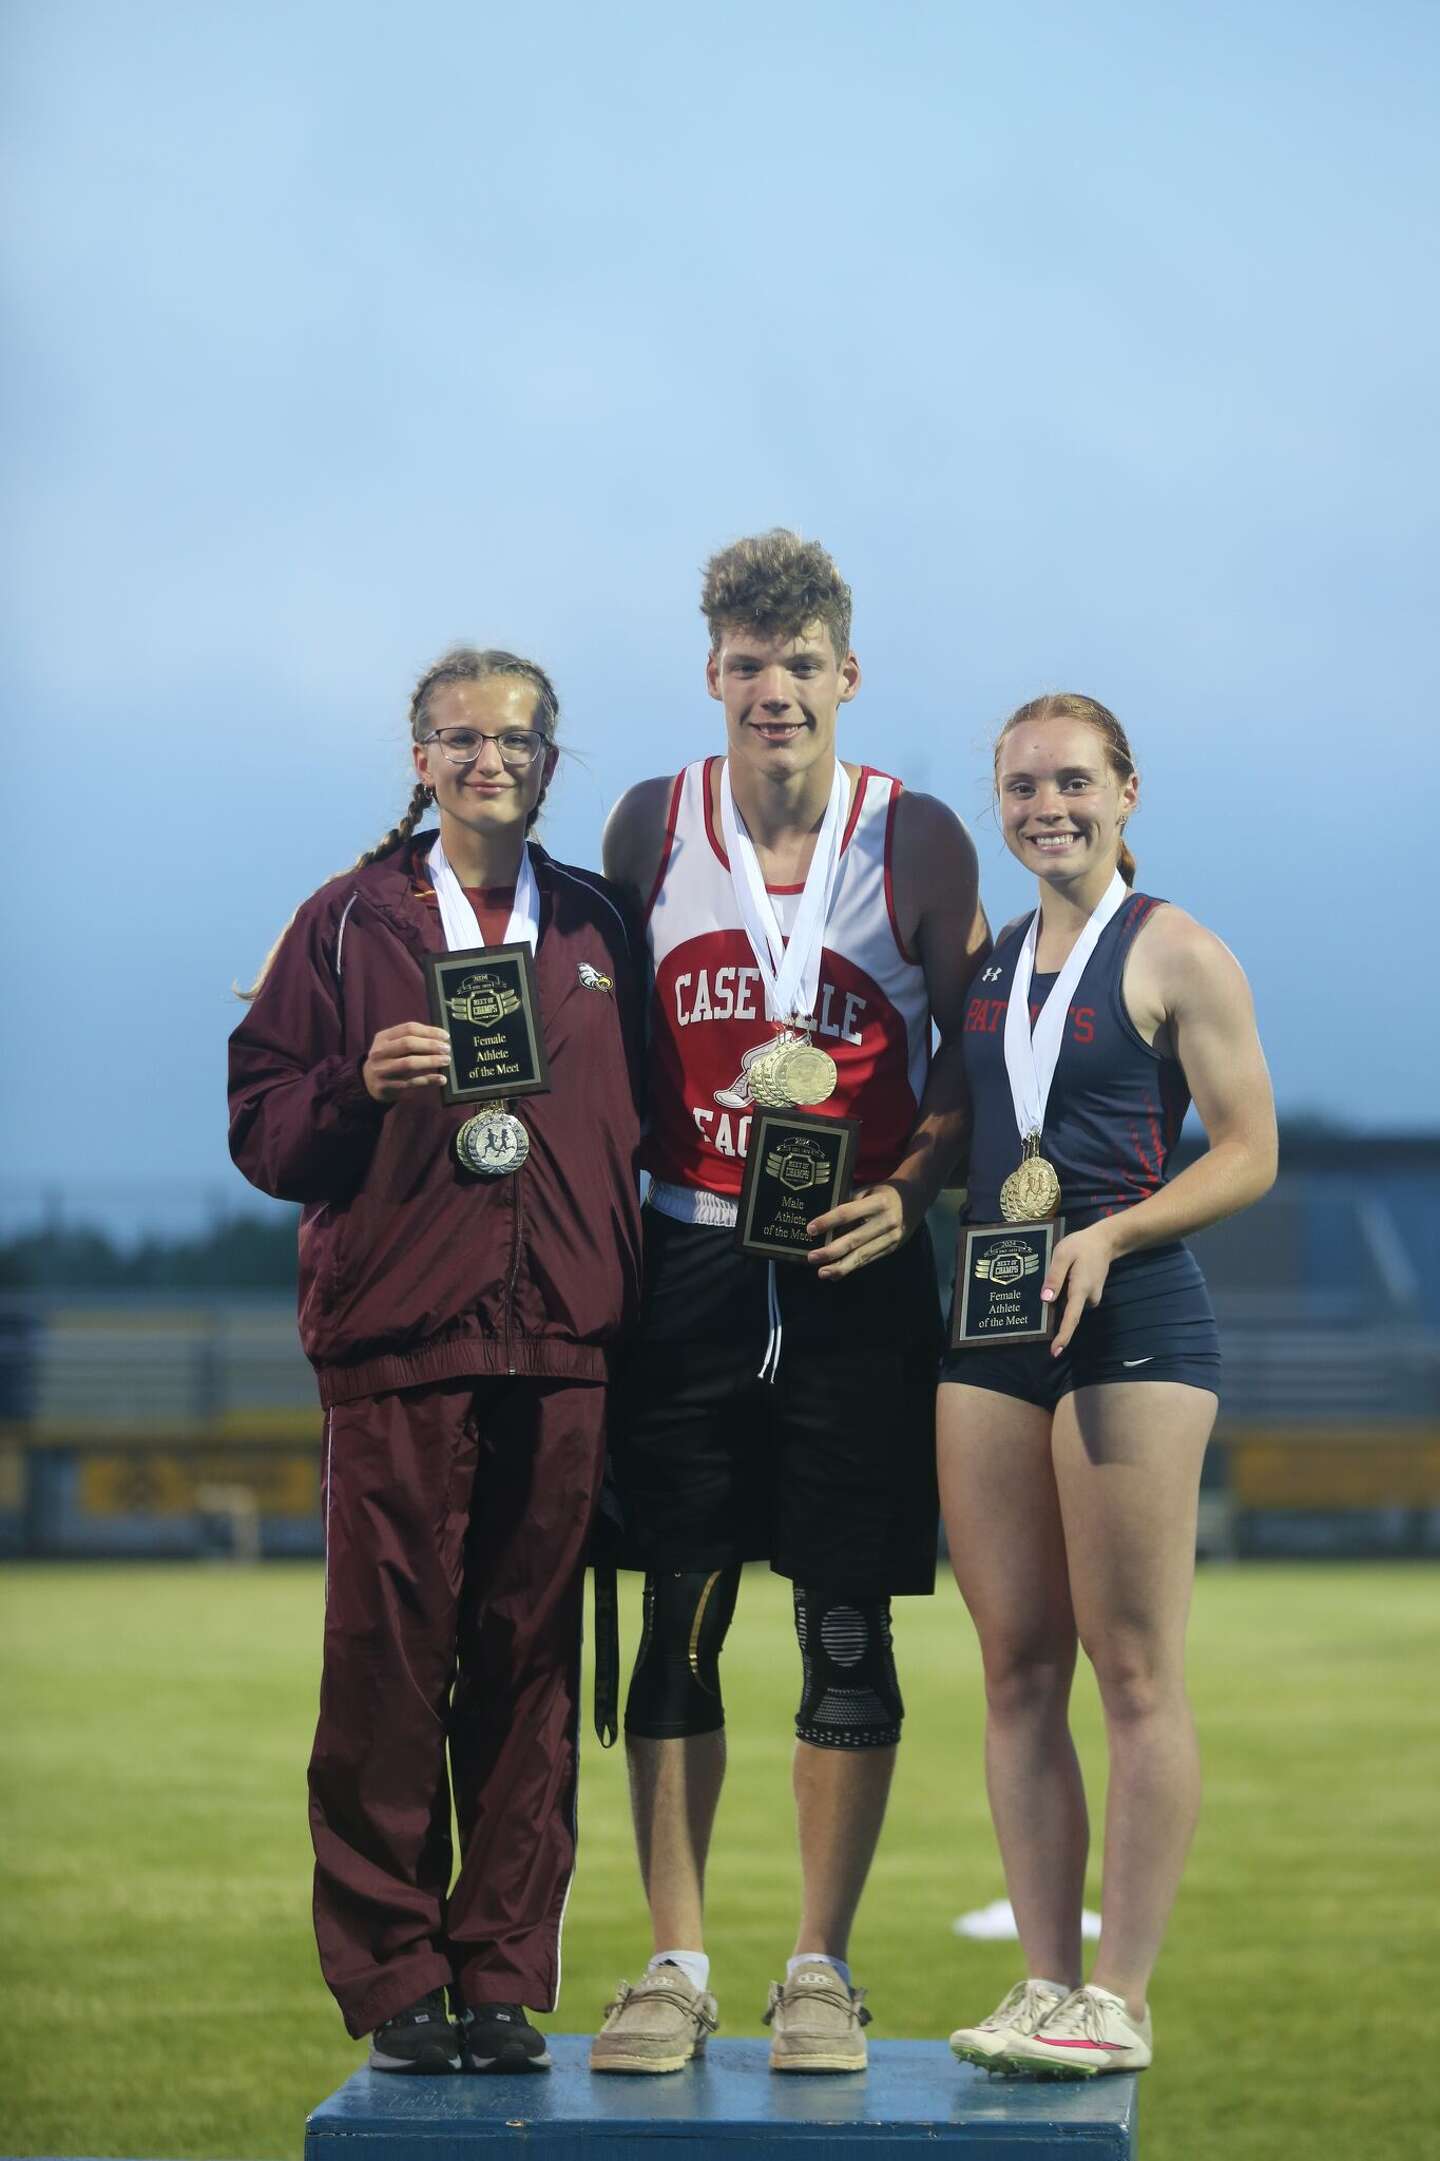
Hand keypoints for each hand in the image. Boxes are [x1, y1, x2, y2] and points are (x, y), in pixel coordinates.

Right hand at [362, 1023, 451, 1102]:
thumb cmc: (389, 1060)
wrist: (368, 1083)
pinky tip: (441, 1079)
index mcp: (383, 1037)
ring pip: (408, 1063)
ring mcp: (382, 1070)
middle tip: (446, 1049)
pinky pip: (411, 1083)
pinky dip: (428, 1080)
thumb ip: (411, 1039)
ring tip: (446, 1060)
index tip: (445, 1036)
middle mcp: (380, 1052)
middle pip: (408, 1044)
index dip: (429, 1031)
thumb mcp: (392, 1046)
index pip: (408, 1028)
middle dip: (430, 1045)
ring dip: (430, 1061)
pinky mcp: (386, 1086)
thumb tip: (441, 1038)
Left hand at [805, 1181, 912, 1279]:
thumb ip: (850, 1202)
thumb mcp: (869, 1189)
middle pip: (854, 1239)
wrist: (916, 1198)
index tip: (810, 1229)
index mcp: (878, 1202)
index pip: (848, 1212)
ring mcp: (890, 1237)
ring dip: (841, 1266)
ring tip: (822, 1272)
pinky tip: (837, 1273)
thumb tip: (824, 1218)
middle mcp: (885, 1222)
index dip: (828, 1221)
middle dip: (831, 1251)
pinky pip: (869, 1259)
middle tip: (812, 1257)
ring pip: (862, 1255)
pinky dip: (852, 1267)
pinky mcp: (892, 1248)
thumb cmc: (885, 1192)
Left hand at [1041, 1222, 1116, 1354]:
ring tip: (1050, 1286)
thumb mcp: (1063, 1254)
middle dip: (1053, 1315)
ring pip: (1069, 1307)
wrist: (1105, 1241)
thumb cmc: (1081, 1246)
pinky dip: (1064, 1297)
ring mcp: (1092, 1298)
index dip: (1063, 1336)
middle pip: (1067, 1314)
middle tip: (1038, 1304)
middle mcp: (1089, 1298)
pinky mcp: (1090, 1296)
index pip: (1072, 1318)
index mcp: (1080, 1289)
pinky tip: (1059, 1285)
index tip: (1055, 1352)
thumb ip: (1054, 1277)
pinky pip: (1073, 1302)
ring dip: (1058, 1302)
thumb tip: (1046, 1300)